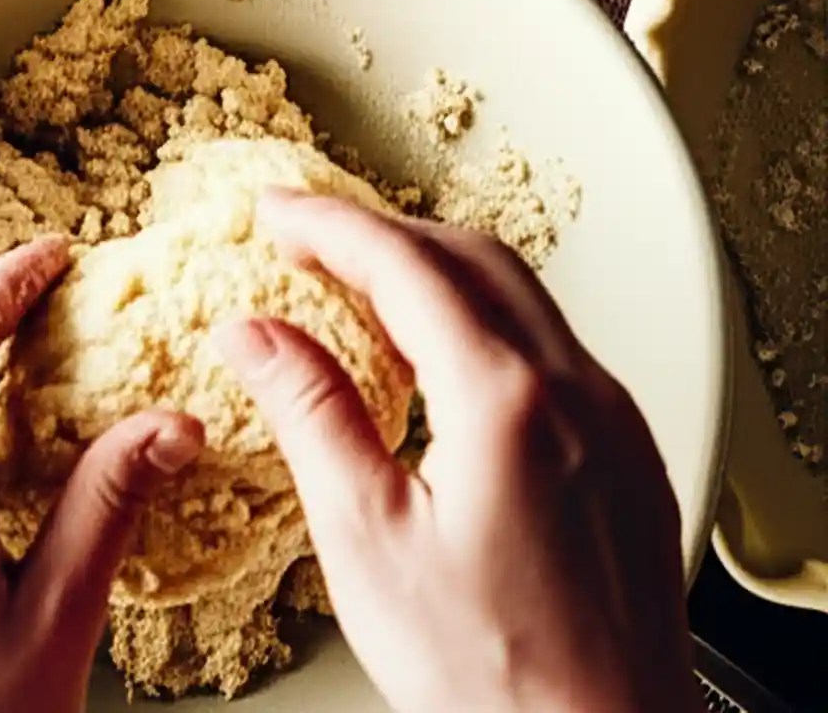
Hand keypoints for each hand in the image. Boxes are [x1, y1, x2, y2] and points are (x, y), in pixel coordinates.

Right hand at [217, 191, 698, 712]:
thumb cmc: (492, 672)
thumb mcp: (367, 540)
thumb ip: (313, 416)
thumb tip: (258, 336)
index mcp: (504, 401)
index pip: (403, 266)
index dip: (328, 226)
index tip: (276, 213)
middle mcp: (574, 391)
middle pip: (468, 258)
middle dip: (379, 232)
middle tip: (305, 238)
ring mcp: (609, 418)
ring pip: (516, 294)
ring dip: (432, 269)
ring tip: (358, 285)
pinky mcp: (623, 449)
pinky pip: (547, 344)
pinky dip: (479, 319)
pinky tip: (440, 354)